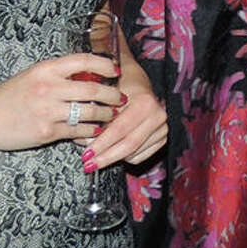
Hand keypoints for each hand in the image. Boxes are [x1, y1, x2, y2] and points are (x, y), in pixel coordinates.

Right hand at [0, 54, 124, 150]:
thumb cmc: (8, 96)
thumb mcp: (33, 76)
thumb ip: (58, 75)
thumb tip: (89, 77)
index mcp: (46, 69)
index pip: (84, 61)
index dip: (105, 64)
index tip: (115, 70)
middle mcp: (49, 87)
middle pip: (93, 88)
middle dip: (113, 94)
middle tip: (121, 97)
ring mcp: (48, 111)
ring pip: (90, 112)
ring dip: (106, 114)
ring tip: (111, 115)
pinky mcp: (47, 132)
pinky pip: (78, 131)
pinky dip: (91, 131)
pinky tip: (96, 131)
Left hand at [84, 51, 166, 167]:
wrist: (138, 82)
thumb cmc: (120, 86)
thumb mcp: (108, 96)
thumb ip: (98, 118)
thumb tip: (84, 141)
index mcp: (145, 103)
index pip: (120, 129)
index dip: (101, 144)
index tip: (86, 155)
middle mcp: (157, 116)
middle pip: (129, 145)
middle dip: (106, 157)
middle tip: (89, 165)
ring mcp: (162, 128)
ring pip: (134, 153)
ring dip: (113, 158)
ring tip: (98, 156)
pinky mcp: (162, 138)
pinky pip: (140, 156)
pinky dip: (125, 157)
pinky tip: (115, 150)